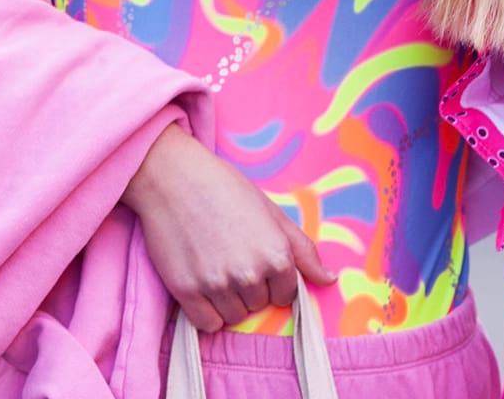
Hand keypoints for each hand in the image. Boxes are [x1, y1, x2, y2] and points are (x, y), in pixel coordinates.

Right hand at [122, 124, 336, 331]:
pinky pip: (207, 324)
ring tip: (217, 267)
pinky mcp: (187, 292)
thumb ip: (303, 251)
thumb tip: (329, 280)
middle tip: (233, 256)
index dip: (274, 279)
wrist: (175, 178)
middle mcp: (249, 274)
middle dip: (251, 287)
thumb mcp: (273, 213)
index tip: (257, 260)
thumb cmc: (226, 189)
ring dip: (229, 301)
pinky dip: (207, 313)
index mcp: (276, 255)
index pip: (287, 294)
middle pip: (260, 305)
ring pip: (234, 317)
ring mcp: (217, 285)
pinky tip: (204, 286)